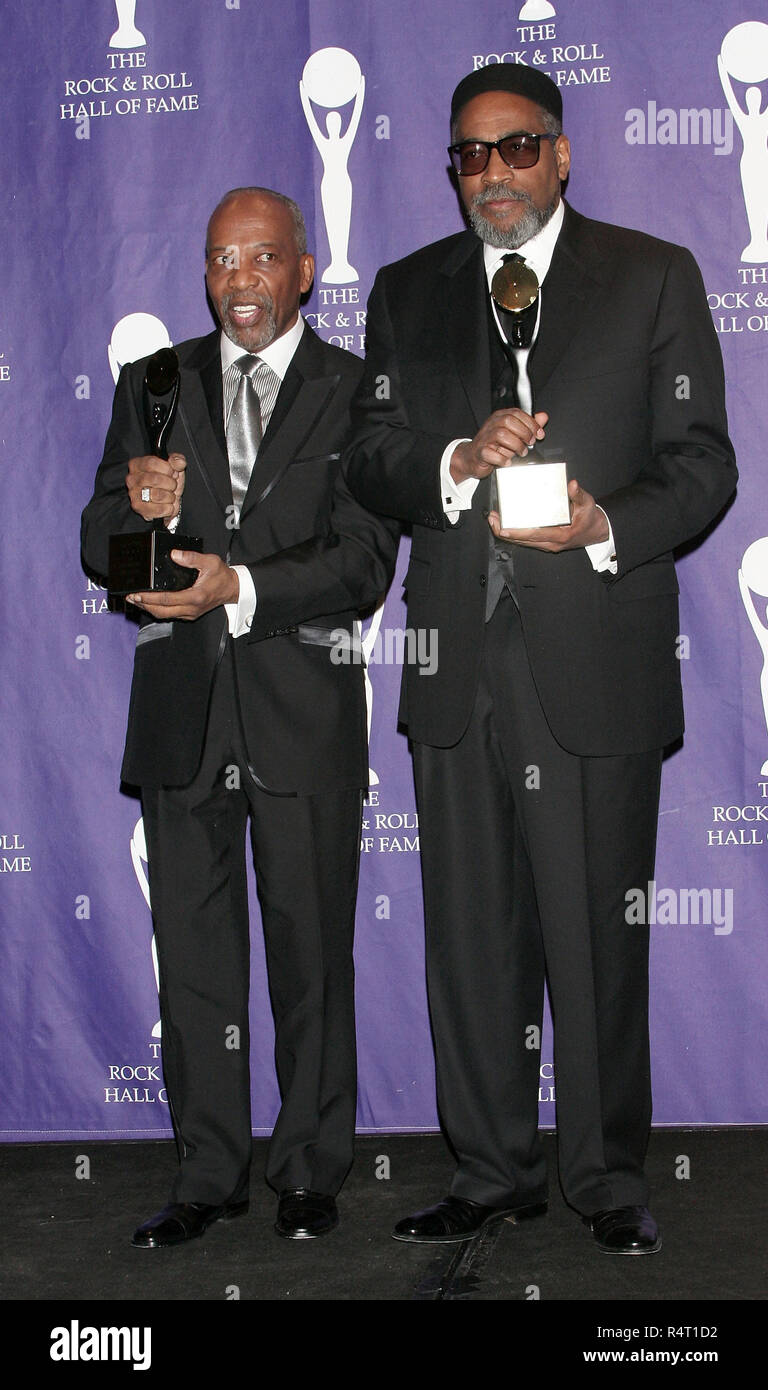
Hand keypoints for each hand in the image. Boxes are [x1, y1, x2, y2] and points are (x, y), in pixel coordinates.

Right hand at [126, 452, 186, 520]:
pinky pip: (159, 509)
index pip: (151, 463)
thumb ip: (177, 461)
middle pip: (155, 479)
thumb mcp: (174, 468)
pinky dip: (169, 508)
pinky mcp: (138, 508)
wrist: (166, 503)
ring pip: (158, 495)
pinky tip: (168, 505)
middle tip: (173, 486)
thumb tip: (180, 462)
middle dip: (171, 484)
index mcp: (137, 464)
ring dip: (170, 496)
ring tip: (170, 496)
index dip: (167, 469)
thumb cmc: (166, 483)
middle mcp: (132, 478)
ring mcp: (133, 494)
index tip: (173, 472)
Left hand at [126, 551, 238, 619]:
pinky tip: (150, 603)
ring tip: (137, 600)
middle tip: (131, 597)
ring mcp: (190, 613)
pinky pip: (170, 615)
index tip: (137, 593)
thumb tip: (174, 554)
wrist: (233, 589)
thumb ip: (191, 558)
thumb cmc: (222, 576)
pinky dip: (158, 609)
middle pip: (162, 612)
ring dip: (149, 609)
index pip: (167, 599)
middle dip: (144, 605)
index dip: (149, 598)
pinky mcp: (190, 614)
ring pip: (165, 615)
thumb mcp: (210, 561)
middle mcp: (191, 608)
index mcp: (195, 597)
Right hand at [450, 410, 548, 483]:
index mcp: (500, 417)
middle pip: (508, 421)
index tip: (539, 434)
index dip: (531, 423)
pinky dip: (502, 459)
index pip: (517, 413)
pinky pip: (491, 453)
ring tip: (521, 452)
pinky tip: (508, 461)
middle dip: (524, 432)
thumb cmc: (494, 446)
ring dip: (516, 445)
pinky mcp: (480, 452)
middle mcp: (491, 425)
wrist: (473, 458)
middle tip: (530, 443)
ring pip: (501, 435)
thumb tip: (542, 417)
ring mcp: (485, 438)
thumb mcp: (514, 434)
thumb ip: (529, 425)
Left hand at [488, 479, 609, 552]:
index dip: (516, 532)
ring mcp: (547, 545)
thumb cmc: (590, 518)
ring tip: (493, 520)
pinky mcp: (545, 543)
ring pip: (522, 542)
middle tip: (491, 519)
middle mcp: (551, 543)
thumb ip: (578, 494)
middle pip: (522, 541)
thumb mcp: (587, 504)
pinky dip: (514, 533)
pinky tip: (505, 524)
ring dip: (506, 532)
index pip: (533, 535)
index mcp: (560, 535)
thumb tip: (572, 484)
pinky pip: (526, 541)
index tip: (502, 527)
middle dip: (504, 531)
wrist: (597, 532)